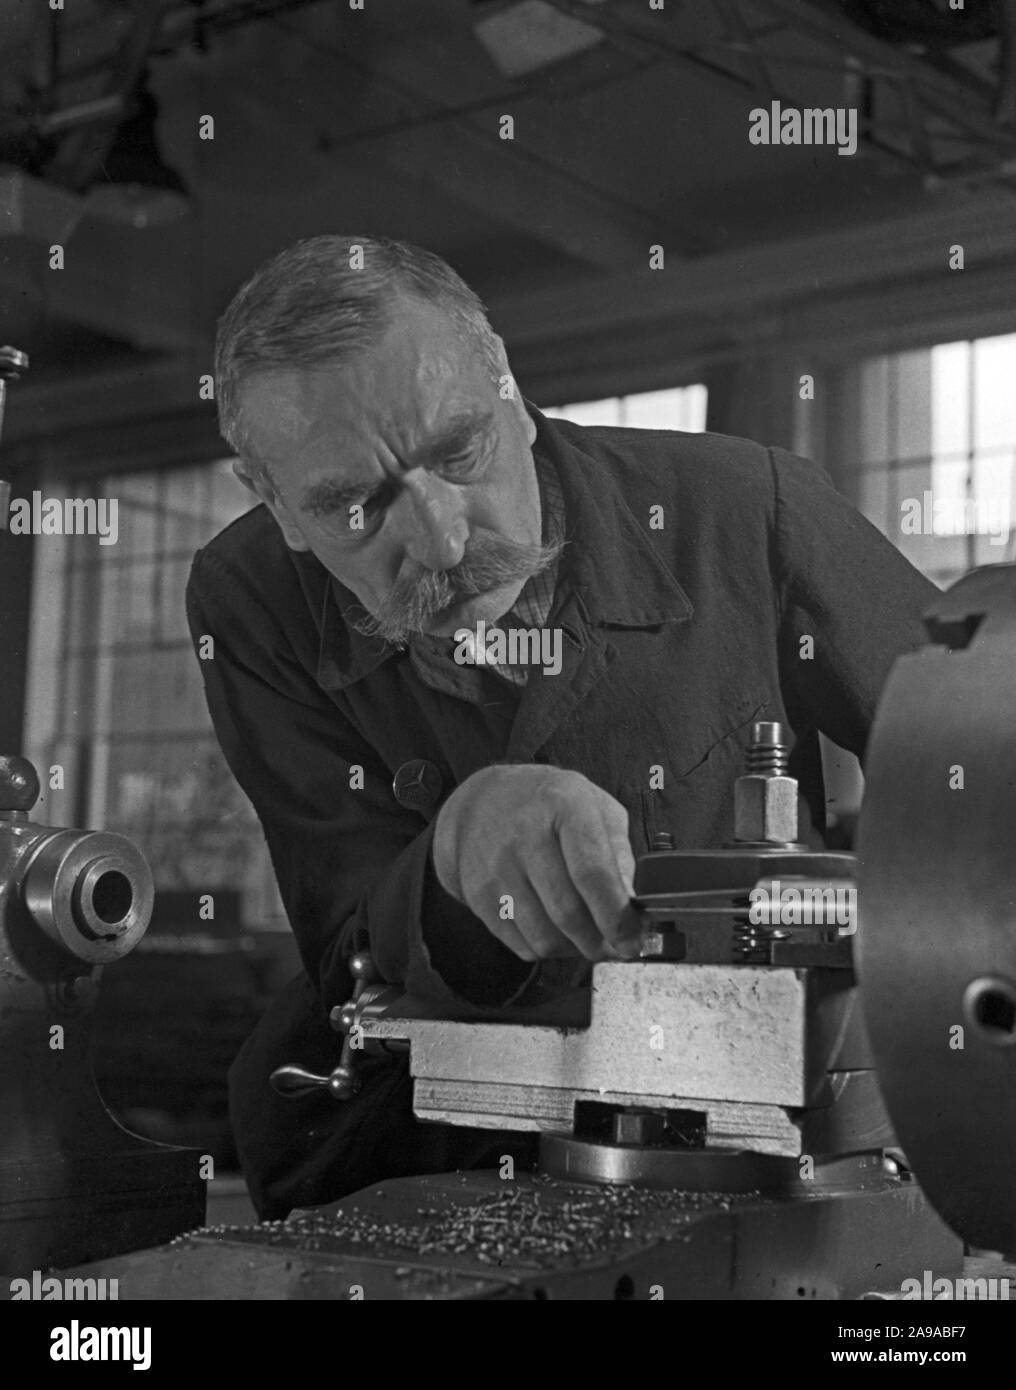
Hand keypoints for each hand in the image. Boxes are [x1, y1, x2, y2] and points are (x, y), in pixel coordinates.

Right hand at [432, 764, 639, 961]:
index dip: (615, 916)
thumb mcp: (595, 807)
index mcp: (564, 805)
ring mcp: (497, 866)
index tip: (631, 941)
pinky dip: (545, 948)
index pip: (592, 873)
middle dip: (598, 943)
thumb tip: (632, 907)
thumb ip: (619, 854)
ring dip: (572, 950)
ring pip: (543, 937)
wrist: (483, 802)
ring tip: (584, 938)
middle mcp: (525, 834)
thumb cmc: (549, 805)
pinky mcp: (478, 894)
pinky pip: (520, 944)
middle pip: (567, 913)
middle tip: (614, 948)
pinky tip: (555, 930)